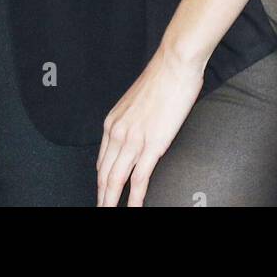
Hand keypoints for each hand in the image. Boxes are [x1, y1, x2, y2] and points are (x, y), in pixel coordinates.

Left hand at [96, 45, 204, 206]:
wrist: (175, 62)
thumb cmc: (162, 76)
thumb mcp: (138, 101)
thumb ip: (133, 119)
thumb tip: (138, 130)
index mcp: (113, 121)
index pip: (102, 161)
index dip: (101, 182)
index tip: (103, 194)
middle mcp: (117, 132)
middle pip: (104, 175)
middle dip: (103, 197)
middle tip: (103, 211)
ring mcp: (133, 140)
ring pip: (116, 181)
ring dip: (112, 202)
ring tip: (111, 214)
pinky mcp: (152, 145)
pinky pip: (139, 179)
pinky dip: (135, 199)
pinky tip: (135, 208)